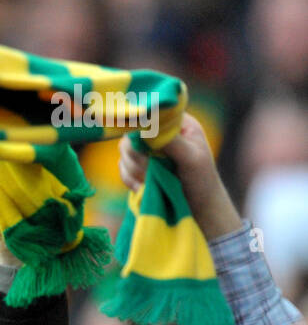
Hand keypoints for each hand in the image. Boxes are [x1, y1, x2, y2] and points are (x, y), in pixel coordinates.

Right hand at [119, 114, 240, 238]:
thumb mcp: (192, 158)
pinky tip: (144, 189)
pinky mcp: (137, 168)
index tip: (144, 146)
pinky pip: (122, 169)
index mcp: (175, 124)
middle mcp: (158, 134)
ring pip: (124, 154)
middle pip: (131, 136)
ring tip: (151, 183)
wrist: (198, 209)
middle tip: (151, 170)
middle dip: (138, 157)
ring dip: (135, 171)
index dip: (141, 129)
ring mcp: (146, 151)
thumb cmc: (202, 180)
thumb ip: (170, 141)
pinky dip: (131, 181)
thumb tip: (146, 127)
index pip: (149, 116)